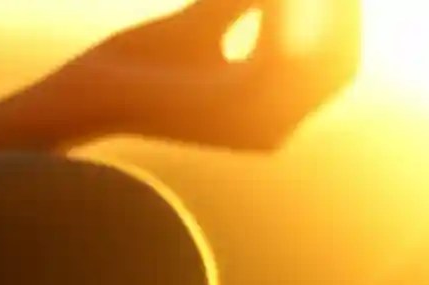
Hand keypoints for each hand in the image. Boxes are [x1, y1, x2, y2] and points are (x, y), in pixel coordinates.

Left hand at [23, 0, 362, 151]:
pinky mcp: (239, 106)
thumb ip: (237, 3)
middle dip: (338, 10)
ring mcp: (263, 124)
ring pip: (318, 54)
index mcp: (271, 115)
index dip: (342, 18)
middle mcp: (277, 127)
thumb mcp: (200, 24)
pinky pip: (282, 50)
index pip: (331, 65)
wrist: (86, 98)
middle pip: (336, 61)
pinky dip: (280, 9)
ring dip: (311, 6)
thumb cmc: (135, 66)